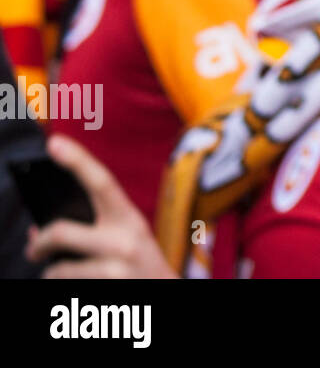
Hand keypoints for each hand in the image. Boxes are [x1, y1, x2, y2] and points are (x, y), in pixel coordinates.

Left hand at [26, 135, 176, 278]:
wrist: (165, 297)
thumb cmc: (139, 268)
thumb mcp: (124, 242)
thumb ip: (89, 230)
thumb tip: (38, 231)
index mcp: (130, 220)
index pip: (102, 182)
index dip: (78, 160)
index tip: (54, 142)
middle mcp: (126, 240)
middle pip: (61, 231)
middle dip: (38, 242)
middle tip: (33, 249)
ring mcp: (117, 268)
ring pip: (57, 268)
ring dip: (52, 274)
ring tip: (63, 275)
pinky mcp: (109, 290)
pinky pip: (65, 287)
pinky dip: (62, 288)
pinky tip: (78, 286)